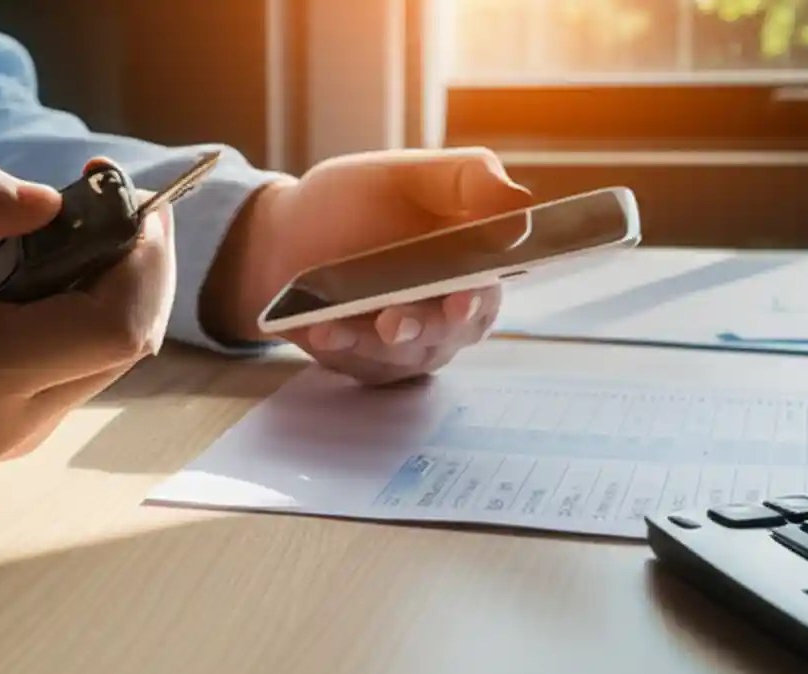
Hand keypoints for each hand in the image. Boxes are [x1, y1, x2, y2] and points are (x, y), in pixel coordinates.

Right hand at [0, 142, 175, 464]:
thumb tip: (52, 202)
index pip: (114, 328)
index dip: (146, 262)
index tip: (138, 204)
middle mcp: (9, 420)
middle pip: (129, 341)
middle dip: (139, 265)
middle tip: (114, 205)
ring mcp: (19, 438)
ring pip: (116, 356)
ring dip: (117, 288)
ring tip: (75, 234)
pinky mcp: (23, 436)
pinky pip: (87, 368)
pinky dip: (89, 315)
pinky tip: (52, 278)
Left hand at [204, 148, 530, 384]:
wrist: (287, 238)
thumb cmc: (358, 202)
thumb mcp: (412, 174)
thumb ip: (470, 180)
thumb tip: (521, 207)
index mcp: (473, 263)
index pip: (491, 285)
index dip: (480, 296)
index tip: (461, 301)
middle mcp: (452, 311)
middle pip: (451, 330)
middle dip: (424, 327)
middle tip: (395, 322)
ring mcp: (413, 343)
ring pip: (406, 353)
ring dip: (374, 340)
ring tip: (341, 322)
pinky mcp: (373, 365)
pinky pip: (362, 364)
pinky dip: (341, 347)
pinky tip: (320, 330)